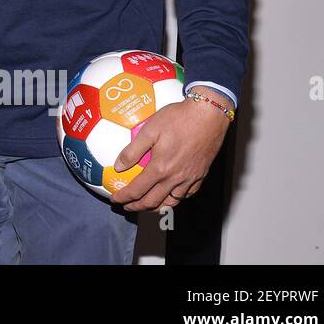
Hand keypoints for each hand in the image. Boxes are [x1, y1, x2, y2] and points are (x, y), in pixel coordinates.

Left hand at [109, 87, 231, 212]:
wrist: (208, 115)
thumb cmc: (178, 119)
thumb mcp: (149, 130)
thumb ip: (132, 151)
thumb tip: (118, 166)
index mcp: (161, 168)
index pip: (137, 190)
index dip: (124, 197)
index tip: (115, 199)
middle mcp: (176, 178)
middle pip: (153, 201)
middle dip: (138, 207)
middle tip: (127, 207)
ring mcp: (190, 178)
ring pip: (172, 202)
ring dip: (156, 207)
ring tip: (147, 206)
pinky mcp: (201, 175)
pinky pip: (187, 194)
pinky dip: (176, 199)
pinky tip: (171, 195)